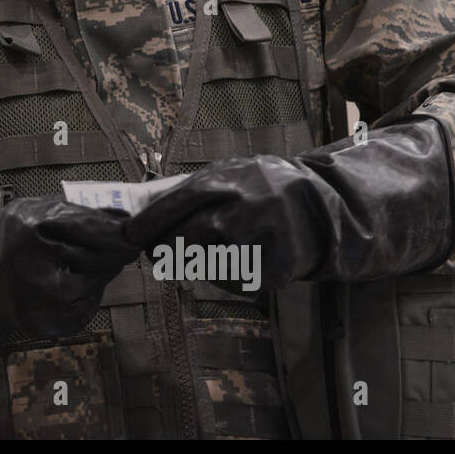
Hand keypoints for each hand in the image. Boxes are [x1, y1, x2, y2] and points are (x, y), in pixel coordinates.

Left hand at [124, 118, 454, 291]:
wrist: (325, 207)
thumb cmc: (266, 187)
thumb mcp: (234, 173)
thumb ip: (195, 189)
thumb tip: (145, 208)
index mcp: (229, 181)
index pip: (175, 204)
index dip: (148, 223)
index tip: (129, 236)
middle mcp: (242, 210)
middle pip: (184, 239)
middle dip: (165, 248)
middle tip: (157, 252)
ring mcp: (259, 241)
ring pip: (204, 263)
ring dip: (193, 262)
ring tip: (200, 252)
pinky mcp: (272, 270)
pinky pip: (230, 280)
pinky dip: (222, 274)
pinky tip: (232, 259)